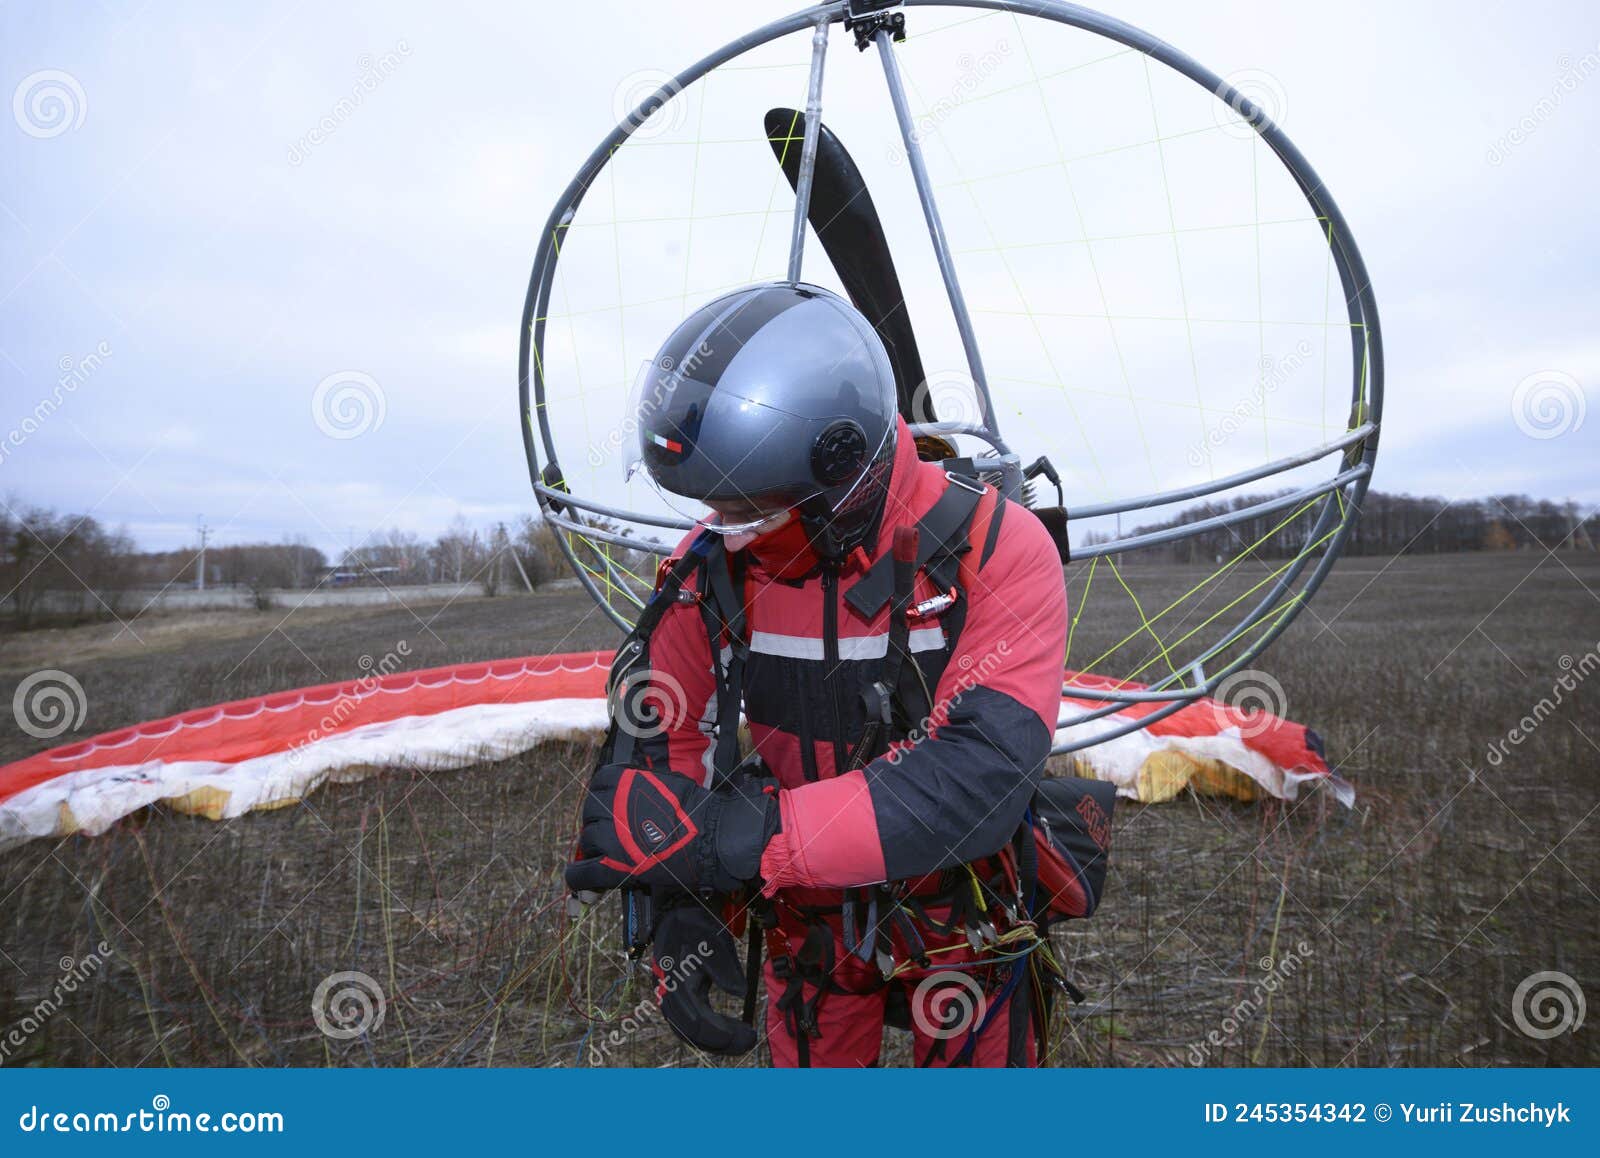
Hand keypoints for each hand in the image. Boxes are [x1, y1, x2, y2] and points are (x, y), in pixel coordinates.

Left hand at [564, 764, 778, 894]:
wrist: (714, 839)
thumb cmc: (697, 810)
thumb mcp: (667, 782)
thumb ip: (640, 785)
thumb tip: (626, 791)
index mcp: (623, 780)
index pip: (599, 783)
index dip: (607, 797)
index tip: (616, 807)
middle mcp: (611, 805)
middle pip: (591, 813)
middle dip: (602, 822)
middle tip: (620, 832)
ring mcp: (610, 837)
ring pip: (587, 841)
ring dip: (598, 846)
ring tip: (618, 853)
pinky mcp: (613, 868)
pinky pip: (580, 874)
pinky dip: (578, 877)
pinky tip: (584, 878)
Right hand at [652, 899, 756, 1054]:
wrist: (678, 913)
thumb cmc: (697, 925)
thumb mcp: (715, 941)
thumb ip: (724, 967)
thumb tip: (740, 993)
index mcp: (676, 982)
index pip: (697, 1019)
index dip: (722, 1033)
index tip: (748, 1035)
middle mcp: (668, 994)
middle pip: (692, 1031)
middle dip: (722, 1041)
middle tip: (750, 1041)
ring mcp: (670, 996)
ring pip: (688, 1030)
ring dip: (715, 1040)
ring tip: (742, 1039)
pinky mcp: (677, 995)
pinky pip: (689, 1021)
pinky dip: (708, 1030)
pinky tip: (727, 1030)